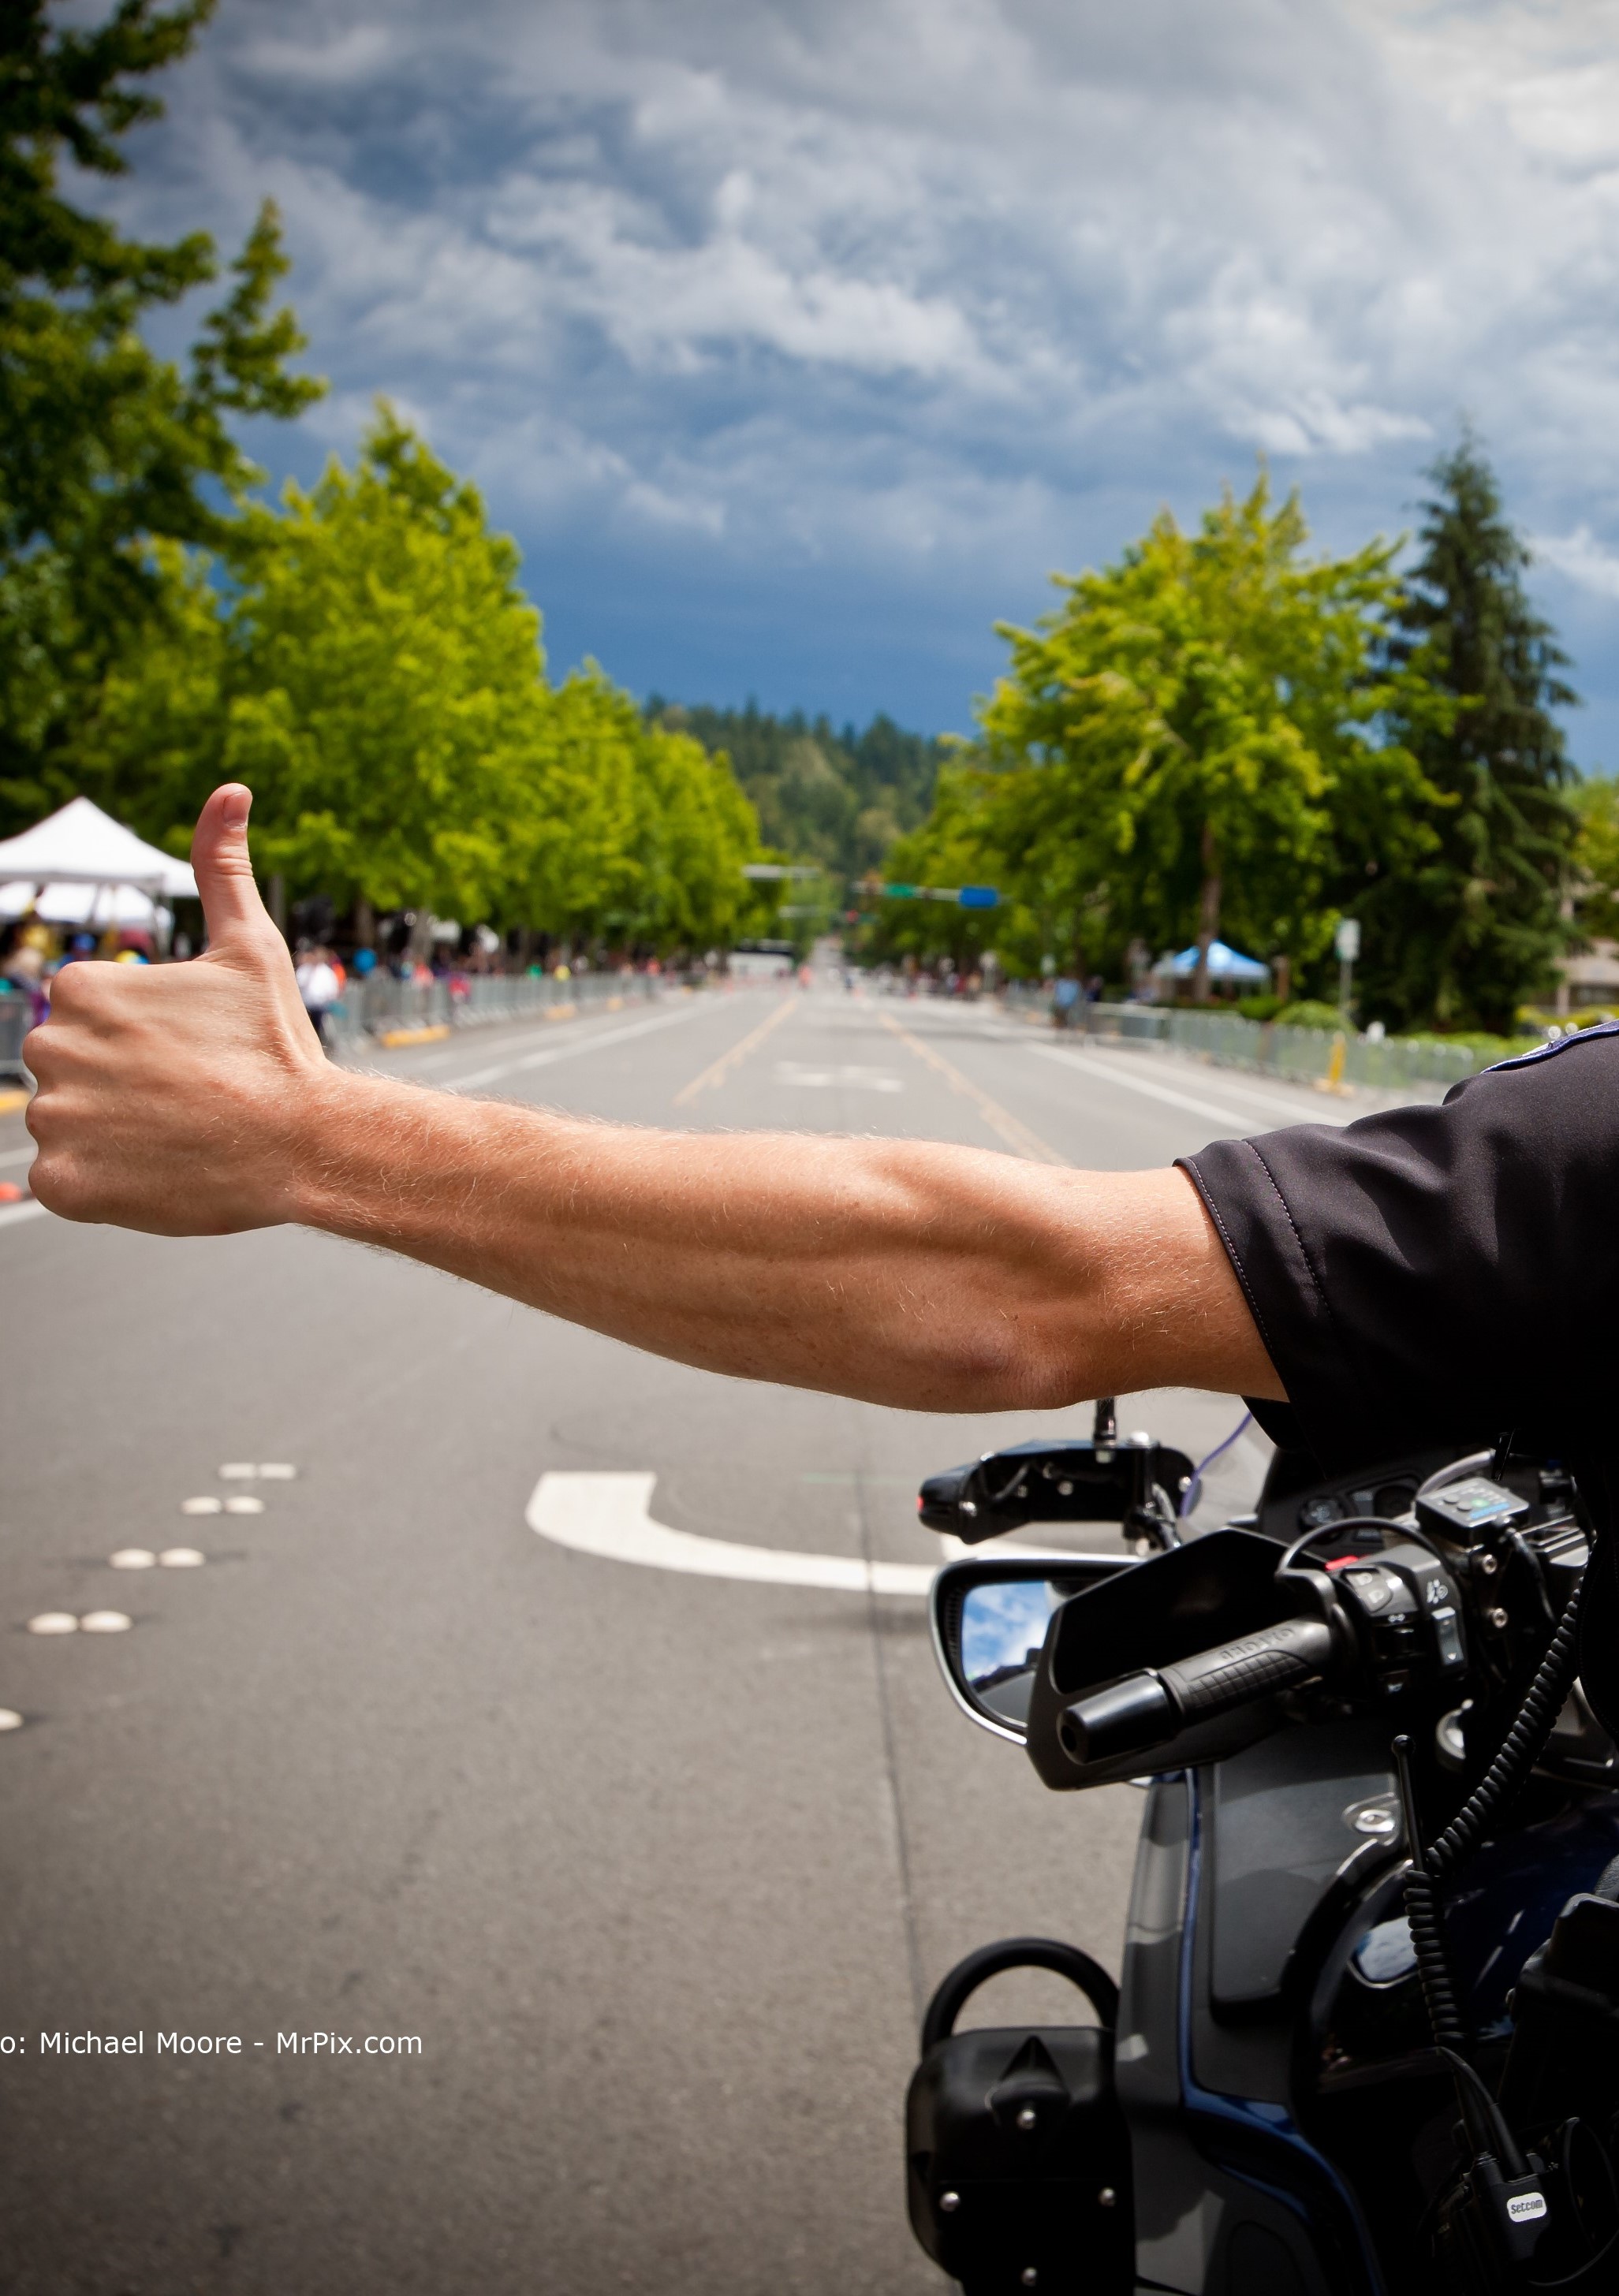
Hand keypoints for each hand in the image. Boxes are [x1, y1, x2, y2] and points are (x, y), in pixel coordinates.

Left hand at [25, 785, 334, 1233]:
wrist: (305, 1144)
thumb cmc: (277, 1047)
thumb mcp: (249, 947)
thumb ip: (221, 868)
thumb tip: (230, 791)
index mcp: (82, 987)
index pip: (86, 1019)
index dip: (142, 1042)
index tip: (188, 1056)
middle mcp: (52, 1046)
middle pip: (69, 1070)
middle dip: (117, 1085)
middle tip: (184, 1097)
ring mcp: (56, 1119)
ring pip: (67, 1125)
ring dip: (112, 1135)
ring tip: (174, 1136)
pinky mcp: (64, 1184)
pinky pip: (67, 1183)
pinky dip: (105, 1184)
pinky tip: (157, 1171)